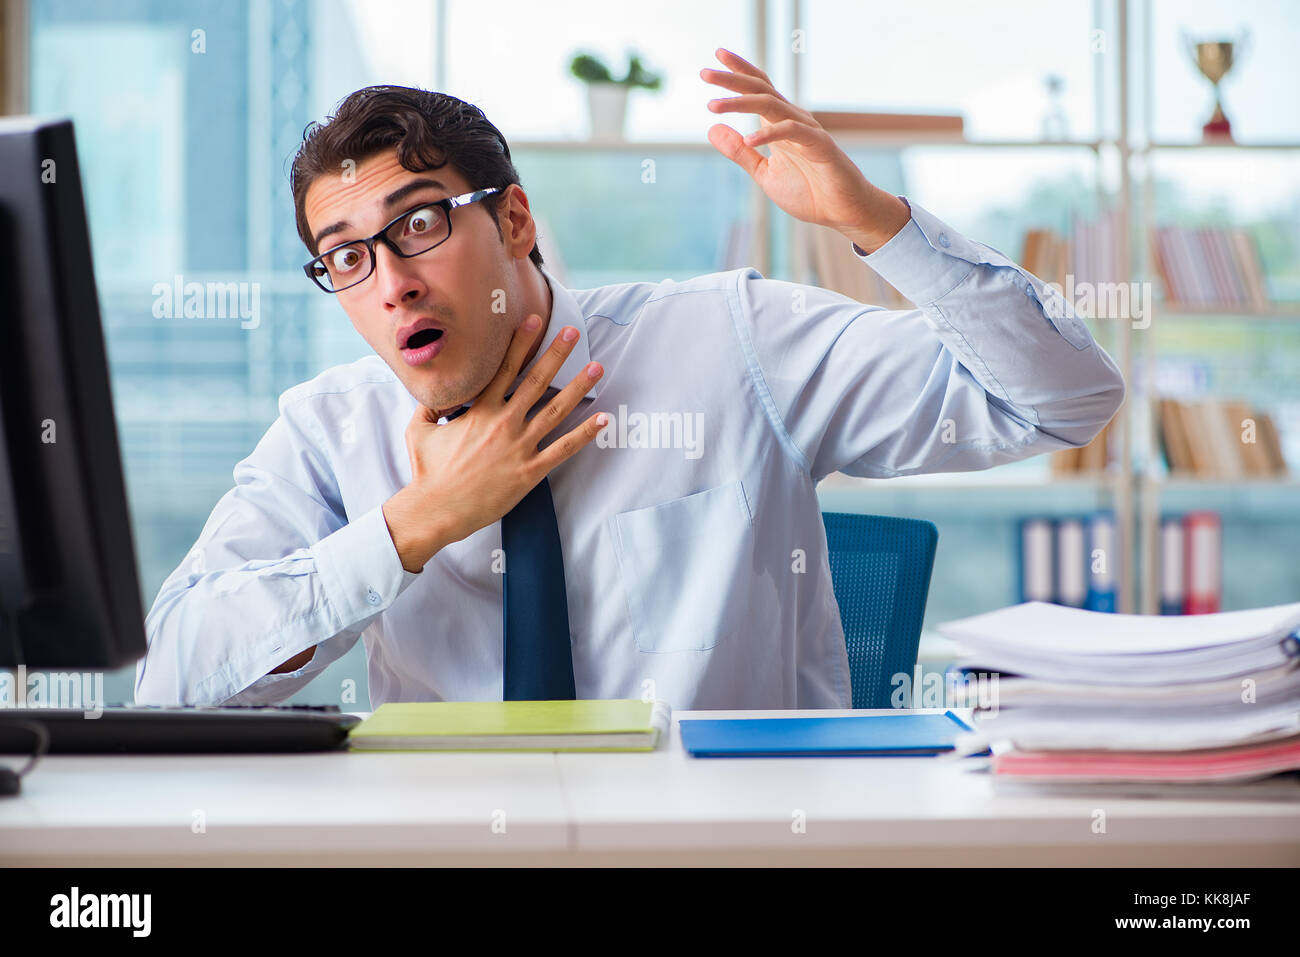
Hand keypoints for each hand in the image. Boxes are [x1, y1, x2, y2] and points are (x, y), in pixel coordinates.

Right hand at [383, 315, 605, 571]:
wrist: (436, 509)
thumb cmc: (428, 471)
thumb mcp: (420, 429)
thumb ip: (430, 405)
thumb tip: (431, 388)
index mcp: (480, 410)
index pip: (505, 368)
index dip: (521, 342)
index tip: (536, 320)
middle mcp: (503, 423)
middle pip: (537, 381)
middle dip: (557, 354)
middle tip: (574, 333)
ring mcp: (519, 447)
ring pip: (556, 410)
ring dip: (579, 388)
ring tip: (597, 368)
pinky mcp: (530, 472)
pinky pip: (563, 450)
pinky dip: (585, 435)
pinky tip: (603, 419)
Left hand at [701, 47, 909, 252]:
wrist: (841, 211)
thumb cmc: (808, 191)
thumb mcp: (764, 173)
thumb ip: (739, 153)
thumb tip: (712, 128)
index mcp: (779, 123)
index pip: (758, 88)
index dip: (738, 71)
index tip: (716, 57)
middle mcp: (792, 120)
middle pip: (761, 89)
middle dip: (732, 79)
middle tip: (704, 73)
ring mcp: (807, 130)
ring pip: (772, 105)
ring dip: (741, 103)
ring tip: (713, 105)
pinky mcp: (820, 145)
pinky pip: (792, 132)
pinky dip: (769, 135)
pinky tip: (748, 141)